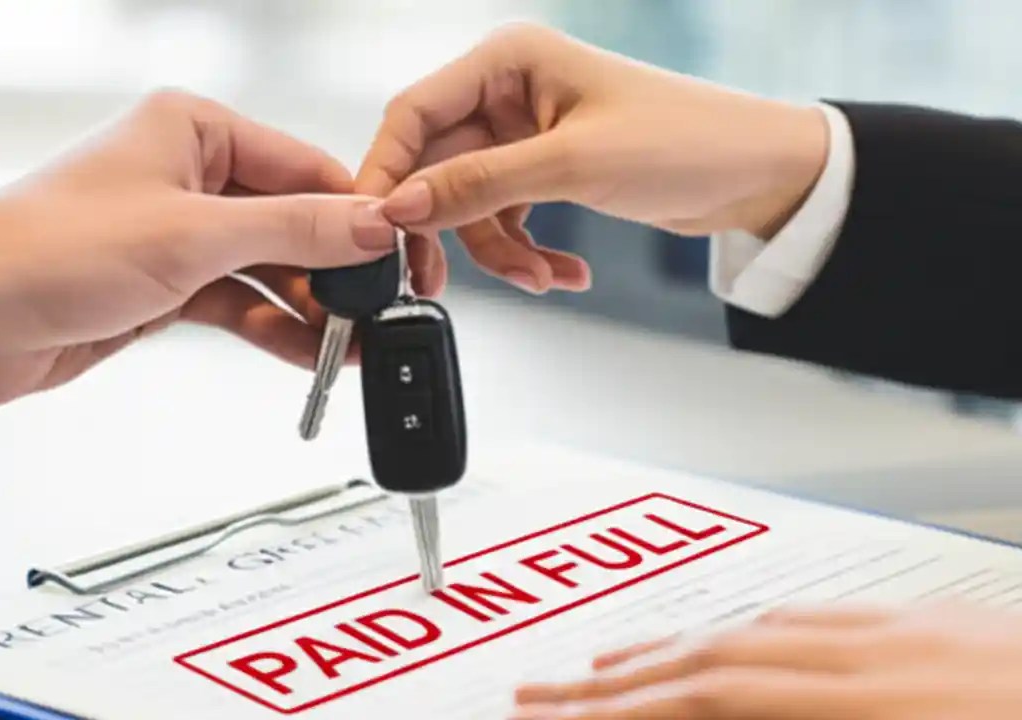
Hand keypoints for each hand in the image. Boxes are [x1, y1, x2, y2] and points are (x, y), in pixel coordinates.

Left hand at [0, 91, 396, 405]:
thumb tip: (371, 225)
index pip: (305, 169)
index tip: (398, 260)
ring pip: (268, 268)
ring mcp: (176, 234)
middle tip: (380, 314)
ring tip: (355, 347)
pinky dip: (271, 329)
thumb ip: (292, 231)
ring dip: (309, 309)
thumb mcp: (190, 237)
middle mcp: (187, 174)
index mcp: (193, 129)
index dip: (357, 217)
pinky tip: (306, 354)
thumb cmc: (43, 251)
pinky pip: (237, 303)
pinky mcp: (162, 286)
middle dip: (335, 271)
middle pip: (292, 222)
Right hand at [358, 23, 828, 294]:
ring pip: (469, 205)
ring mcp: (523, 136)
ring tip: (541, 278)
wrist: (760, 175)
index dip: (387, 174)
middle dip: (446, 229)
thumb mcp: (571, 165)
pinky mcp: (543, 173)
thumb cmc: (688, 139)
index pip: (413, 114)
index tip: (375, 230)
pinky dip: (526, 253)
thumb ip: (477, 185)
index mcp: (508, 60)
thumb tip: (398, 207)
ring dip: (498, 252)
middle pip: (435, 168)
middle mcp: (508, 93)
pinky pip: (504, 220)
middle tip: (434, 279)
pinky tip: (563, 272)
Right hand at [511, 603, 1021, 718]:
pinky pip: (815, 620)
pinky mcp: (947, 630)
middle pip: (713, 655)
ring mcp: (918, 635)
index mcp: (885, 704)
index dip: (618, 711)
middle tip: (541, 693)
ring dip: (669, 649)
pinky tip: (730, 640)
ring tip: (606, 666)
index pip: (711, 700)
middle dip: (612, 679)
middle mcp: (888, 656)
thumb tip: (717, 718)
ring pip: (758, 628)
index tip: (555, 719)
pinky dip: (748, 632)